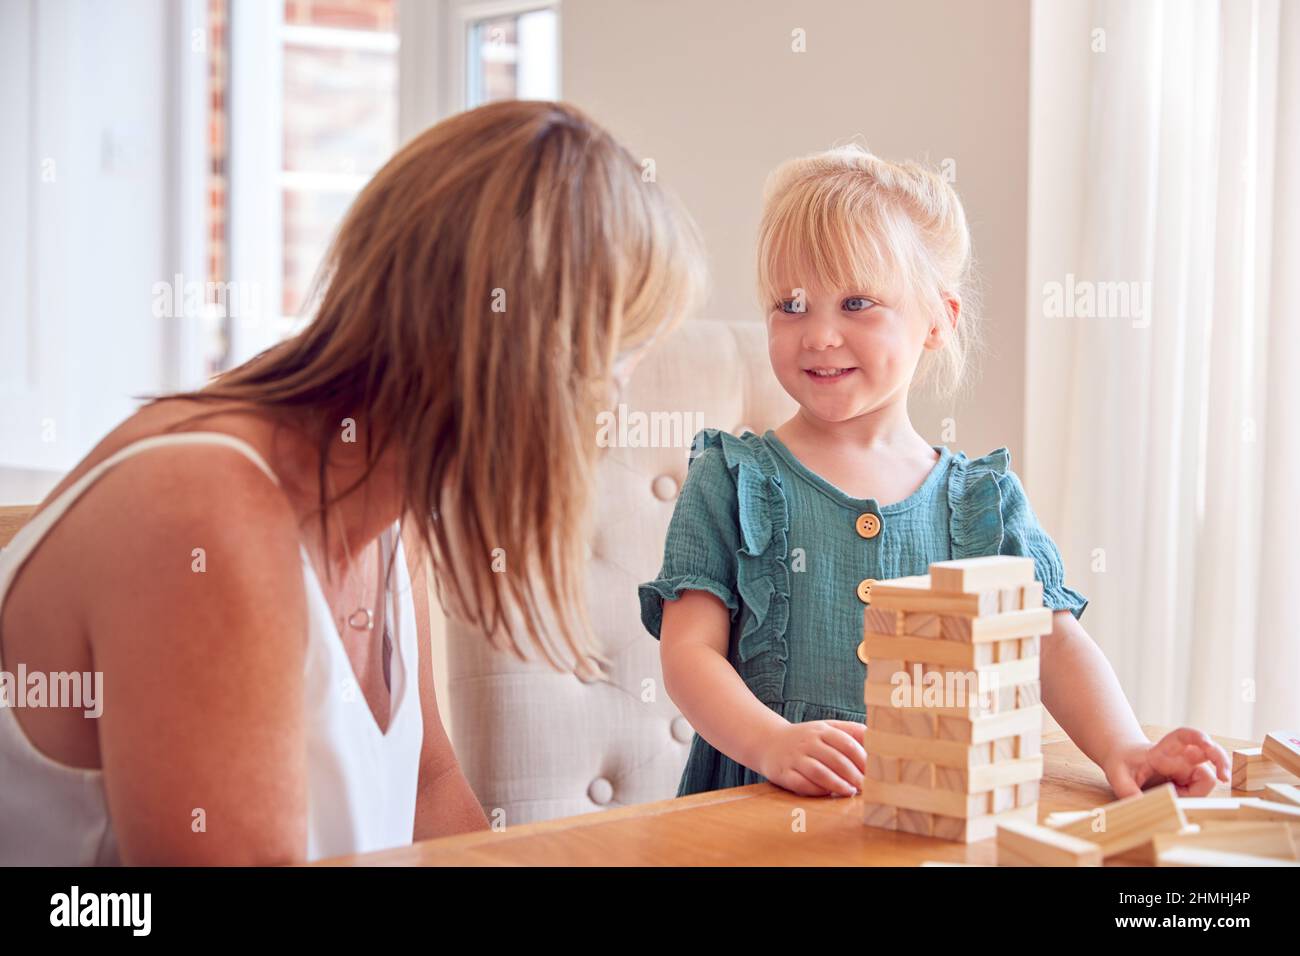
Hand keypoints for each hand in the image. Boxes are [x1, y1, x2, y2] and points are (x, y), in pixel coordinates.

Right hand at [759, 720, 865, 796]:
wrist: (769, 742)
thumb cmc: (806, 738)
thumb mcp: (827, 728)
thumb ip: (851, 731)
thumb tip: (877, 736)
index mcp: (821, 730)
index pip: (847, 744)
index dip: (863, 760)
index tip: (874, 772)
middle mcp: (807, 742)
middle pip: (836, 760)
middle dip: (854, 776)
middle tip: (867, 788)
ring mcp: (794, 758)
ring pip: (819, 773)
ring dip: (838, 785)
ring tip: (850, 792)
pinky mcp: (783, 773)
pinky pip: (801, 784)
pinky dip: (817, 790)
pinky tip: (828, 794)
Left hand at [1103, 727, 1230, 797]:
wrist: (1123, 762)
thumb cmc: (1122, 763)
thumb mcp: (1117, 775)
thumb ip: (1128, 790)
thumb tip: (1142, 805)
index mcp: (1162, 750)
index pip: (1184, 737)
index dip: (1198, 737)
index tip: (1206, 743)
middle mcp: (1180, 758)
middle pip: (1209, 751)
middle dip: (1221, 760)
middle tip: (1224, 777)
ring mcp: (1187, 770)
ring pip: (1206, 779)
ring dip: (1196, 793)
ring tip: (1174, 799)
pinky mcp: (1189, 782)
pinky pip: (1198, 793)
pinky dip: (1190, 800)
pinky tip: (1175, 801)